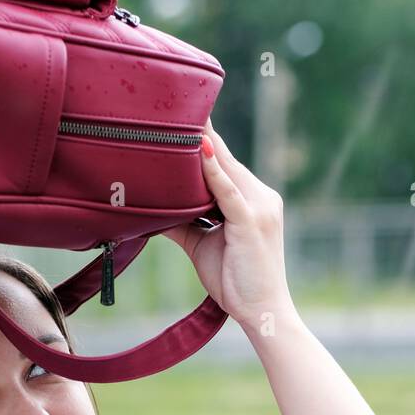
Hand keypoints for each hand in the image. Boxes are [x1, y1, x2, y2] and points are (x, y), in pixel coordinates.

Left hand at [160, 118, 293, 323]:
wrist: (262, 313)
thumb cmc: (236, 282)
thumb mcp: (202, 247)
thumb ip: (183, 223)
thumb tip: (152, 210)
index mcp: (252, 199)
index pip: (223, 163)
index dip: (203, 139)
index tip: (184, 113)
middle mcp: (261, 196)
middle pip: (224, 158)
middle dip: (201, 131)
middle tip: (177, 101)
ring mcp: (259, 207)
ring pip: (225, 168)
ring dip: (203, 142)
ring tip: (182, 115)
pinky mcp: (251, 221)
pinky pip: (228, 191)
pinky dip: (212, 170)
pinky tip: (197, 148)